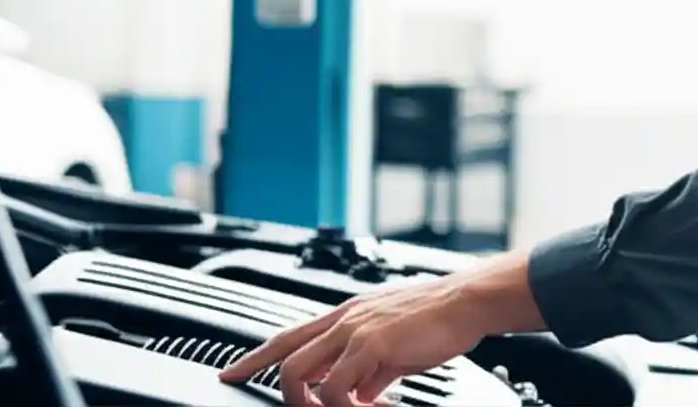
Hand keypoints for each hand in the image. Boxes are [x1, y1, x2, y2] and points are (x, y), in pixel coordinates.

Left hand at [218, 250, 544, 405]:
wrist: (466, 301)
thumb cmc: (438, 319)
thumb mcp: (395, 347)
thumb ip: (371, 370)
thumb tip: (359, 395)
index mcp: (346, 315)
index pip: (287, 336)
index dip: (254, 356)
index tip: (231, 373)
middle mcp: (343, 318)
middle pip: (283, 353)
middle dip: (275, 388)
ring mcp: (354, 328)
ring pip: (300, 372)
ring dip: (310, 403)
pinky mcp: (371, 342)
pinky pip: (339, 386)